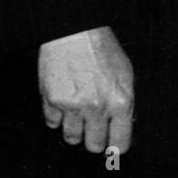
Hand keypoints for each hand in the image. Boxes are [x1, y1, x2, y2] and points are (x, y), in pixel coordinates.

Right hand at [38, 26, 133, 154]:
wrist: (75, 31)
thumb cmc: (102, 50)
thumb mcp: (125, 75)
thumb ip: (124, 104)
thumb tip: (122, 130)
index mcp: (121, 101)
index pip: (120, 144)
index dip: (115, 145)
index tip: (111, 144)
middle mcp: (98, 107)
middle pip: (94, 146)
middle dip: (93, 138)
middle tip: (92, 125)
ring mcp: (74, 106)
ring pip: (72, 138)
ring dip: (74, 128)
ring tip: (77, 110)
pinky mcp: (52, 101)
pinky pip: (52, 123)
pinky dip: (57, 116)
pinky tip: (63, 99)